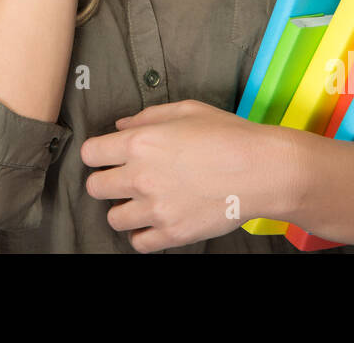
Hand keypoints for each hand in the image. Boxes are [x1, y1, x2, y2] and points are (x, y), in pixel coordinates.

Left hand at [80, 99, 287, 252]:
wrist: (262, 170)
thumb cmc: (228, 134)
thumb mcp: (186, 110)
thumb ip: (147, 116)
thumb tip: (120, 126)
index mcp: (139, 143)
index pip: (90, 154)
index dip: (98, 154)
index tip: (108, 156)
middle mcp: (140, 177)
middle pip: (95, 188)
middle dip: (106, 182)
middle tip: (124, 180)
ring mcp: (155, 209)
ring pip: (113, 219)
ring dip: (123, 210)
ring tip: (142, 202)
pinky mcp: (173, 233)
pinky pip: (138, 243)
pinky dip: (142, 235)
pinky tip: (153, 222)